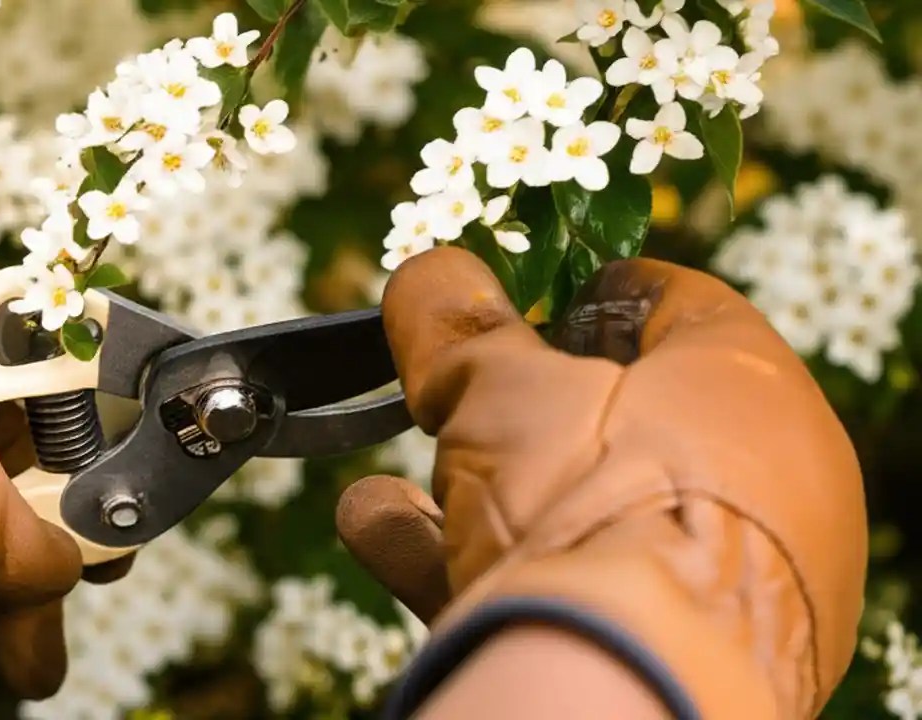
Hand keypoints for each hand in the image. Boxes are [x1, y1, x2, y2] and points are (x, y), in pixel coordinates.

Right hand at [336, 247, 866, 716]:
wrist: (623, 690)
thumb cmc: (595, 503)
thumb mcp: (504, 387)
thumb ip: (458, 324)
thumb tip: (427, 272)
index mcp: (749, 390)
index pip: (675, 306)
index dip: (584, 290)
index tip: (522, 295)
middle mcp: (755, 488)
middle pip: (619, 416)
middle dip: (518, 405)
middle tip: (454, 394)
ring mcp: (710, 581)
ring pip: (577, 511)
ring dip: (470, 488)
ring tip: (391, 478)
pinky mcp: (656, 649)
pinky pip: (549, 584)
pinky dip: (460, 554)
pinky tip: (377, 526)